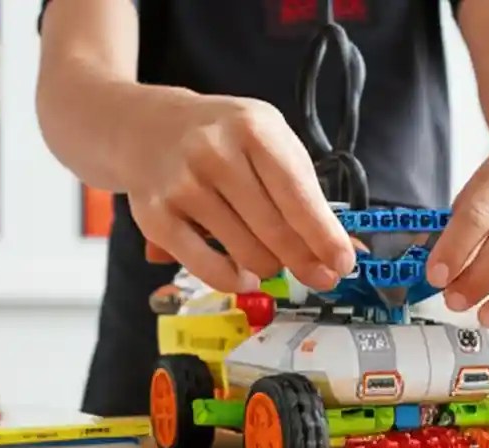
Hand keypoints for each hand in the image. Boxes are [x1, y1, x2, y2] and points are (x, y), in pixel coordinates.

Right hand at [128, 95, 354, 292]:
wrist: (144, 127)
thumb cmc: (220, 138)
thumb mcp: (266, 142)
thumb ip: (303, 191)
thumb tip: (344, 249)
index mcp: (253, 129)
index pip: (298, 195)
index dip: (324, 237)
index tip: (343, 263)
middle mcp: (215, 154)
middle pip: (276, 231)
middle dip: (304, 261)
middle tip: (317, 275)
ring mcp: (183, 187)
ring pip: (247, 254)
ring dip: (269, 268)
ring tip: (269, 259)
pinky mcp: (156, 219)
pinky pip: (209, 270)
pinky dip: (235, 281)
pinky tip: (244, 275)